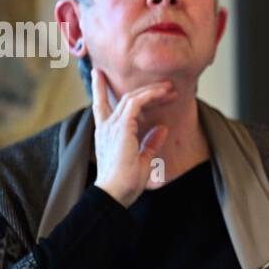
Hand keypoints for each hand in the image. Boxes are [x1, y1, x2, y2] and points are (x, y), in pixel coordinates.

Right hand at [92, 68, 173, 207]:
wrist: (115, 193)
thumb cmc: (125, 182)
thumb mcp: (143, 160)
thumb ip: (150, 143)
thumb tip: (161, 129)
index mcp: (106, 134)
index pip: (101, 106)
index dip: (99, 89)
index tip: (99, 75)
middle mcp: (106, 126)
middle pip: (119, 97)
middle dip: (142, 88)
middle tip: (163, 85)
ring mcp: (112, 125)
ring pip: (131, 97)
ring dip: (151, 91)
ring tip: (169, 88)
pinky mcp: (121, 127)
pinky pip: (135, 103)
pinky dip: (149, 95)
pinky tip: (163, 93)